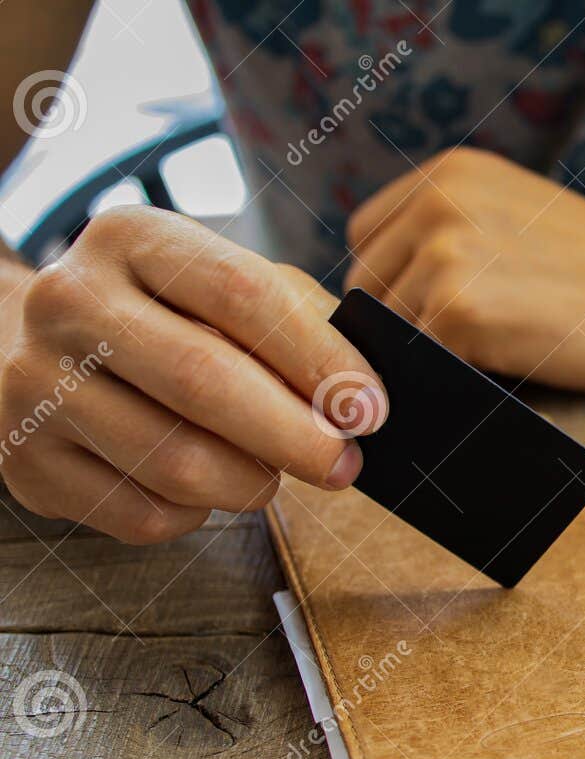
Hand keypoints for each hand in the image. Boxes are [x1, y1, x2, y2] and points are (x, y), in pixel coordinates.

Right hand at [0, 206, 386, 543]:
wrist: (38, 350)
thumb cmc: (168, 321)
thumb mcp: (226, 289)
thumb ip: (298, 323)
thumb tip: (360, 397)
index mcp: (130, 239)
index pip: (243, 294)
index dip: (320, 358)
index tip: (369, 409)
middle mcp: (69, 301)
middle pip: (205, 382)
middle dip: (296, 436)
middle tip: (343, 463)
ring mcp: (37, 383)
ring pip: (178, 463)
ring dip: (252, 482)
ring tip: (272, 472)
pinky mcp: (28, 462)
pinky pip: (146, 513)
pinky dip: (198, 513)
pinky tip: (201, 486)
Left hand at [345, 147, 584, 391]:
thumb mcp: (519, 215)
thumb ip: (453, 232)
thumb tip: (381, 299)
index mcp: (448, 173)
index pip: (365, 238)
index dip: (390, 285)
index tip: (427, 317)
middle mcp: (436, 202)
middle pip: (366, 286)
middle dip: (401, 325)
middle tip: (459, 353)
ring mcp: (443, 256)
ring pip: (389, 331)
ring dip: (426, 357)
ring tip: (490, 362)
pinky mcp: (457, 312)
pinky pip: (418, 364)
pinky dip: (447, 380)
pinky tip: (496, 374)